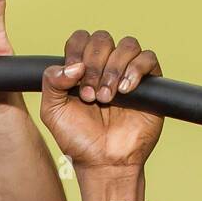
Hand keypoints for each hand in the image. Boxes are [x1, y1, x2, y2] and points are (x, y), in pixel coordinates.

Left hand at [39, 31, 163, 170]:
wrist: (103, 162)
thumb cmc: (78, 139)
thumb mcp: (52, 111)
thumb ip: (51, 82)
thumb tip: (75, 66)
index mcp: (81, 69)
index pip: (80, 39)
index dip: (76, 52)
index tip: (73, 78)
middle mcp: (104, 67)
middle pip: (102, 39)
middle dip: (94, 65)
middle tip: (90, 96)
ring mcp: (127, 73)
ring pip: (127, 45)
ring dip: (113, 69)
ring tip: (107, 98)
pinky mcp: (150, 83)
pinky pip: (148, 58)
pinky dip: (135, 70)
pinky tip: (125, 91)